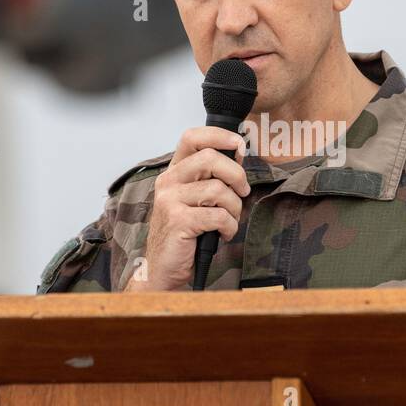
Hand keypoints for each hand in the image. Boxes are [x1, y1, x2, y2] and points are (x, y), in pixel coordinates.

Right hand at [124, 126, 249, 290]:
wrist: (162, 268)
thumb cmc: (184, 234)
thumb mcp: (196, 200)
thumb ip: (212, 177)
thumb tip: (239, 154)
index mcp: (174, 172)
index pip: (192, 137)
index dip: (220, 136)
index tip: (239, 146)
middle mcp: (168, 182)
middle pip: (211, 158)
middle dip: (237, 175)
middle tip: (242, 192)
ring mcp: (170, 201)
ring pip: (219, 190)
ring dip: (234, 208)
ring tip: (229, 221)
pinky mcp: (178, 221)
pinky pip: (218, 216)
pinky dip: (229, 227)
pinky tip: (223, 234)